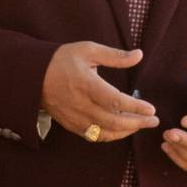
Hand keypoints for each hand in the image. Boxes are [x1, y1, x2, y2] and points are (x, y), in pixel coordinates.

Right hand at [42, 41, 159, 141]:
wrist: (33, 76)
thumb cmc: (63, 60)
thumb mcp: (88, 50)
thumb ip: (115, 56)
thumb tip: (139, 55)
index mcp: (86, 84)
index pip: (115, 100)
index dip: (135, 107)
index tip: (152, 109)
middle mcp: (80, 104)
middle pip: (113, 121)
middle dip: (137, 123)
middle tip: (154, 121)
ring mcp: (74, 117)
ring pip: (105, 133)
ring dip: (126, 132)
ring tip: (140, 125)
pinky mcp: (71, 125)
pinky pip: (94, 136)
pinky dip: (111, 136)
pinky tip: (122, 129)